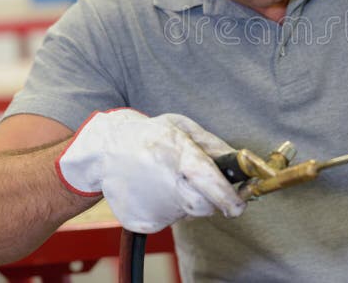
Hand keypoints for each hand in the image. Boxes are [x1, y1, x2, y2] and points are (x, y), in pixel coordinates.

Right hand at [56, 109, 245, 232]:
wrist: (106, 150)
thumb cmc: (150, 136)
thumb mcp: (183, 127)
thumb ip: (214, 145)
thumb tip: (241, 163)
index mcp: (176, 154)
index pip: (208, 181)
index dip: (228, 196)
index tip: (240, 204)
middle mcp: (164, 182)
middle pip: (203, 206)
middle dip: (211, 199)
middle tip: (199, 183)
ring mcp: (151, 205)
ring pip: (187, 213)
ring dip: (187, 199)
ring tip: (168, 178)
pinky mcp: (141, 221)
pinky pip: (168, 220)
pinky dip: (168, 207)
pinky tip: (154, 189)